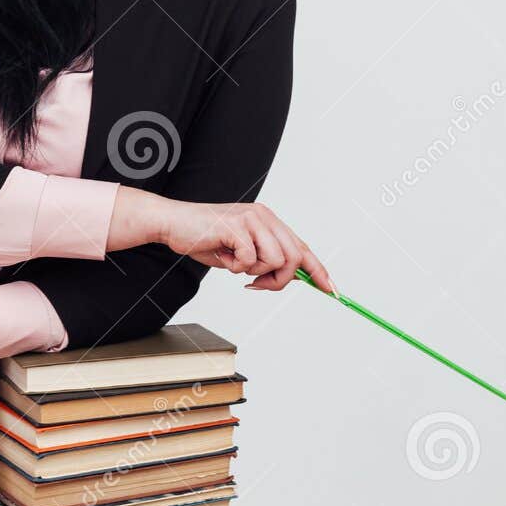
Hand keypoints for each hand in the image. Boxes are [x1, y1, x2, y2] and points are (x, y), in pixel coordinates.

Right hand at [159, 199, 334, 294]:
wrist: (173, 223)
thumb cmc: (205, 238)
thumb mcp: (240, 252)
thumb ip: (264, 261)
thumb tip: (287, 279)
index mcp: (268, 220)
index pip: (301, 247)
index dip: (318, 270)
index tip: (332, 290)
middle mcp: (265, 216)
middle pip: (293, 258)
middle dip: (279, 280)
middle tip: (256, 283)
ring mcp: (252, 219)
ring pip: (275, 261)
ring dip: (254, 272)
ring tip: (234, 263)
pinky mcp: (237, 226)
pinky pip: (250, 261)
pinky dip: (235, 267)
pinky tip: (222, 255)